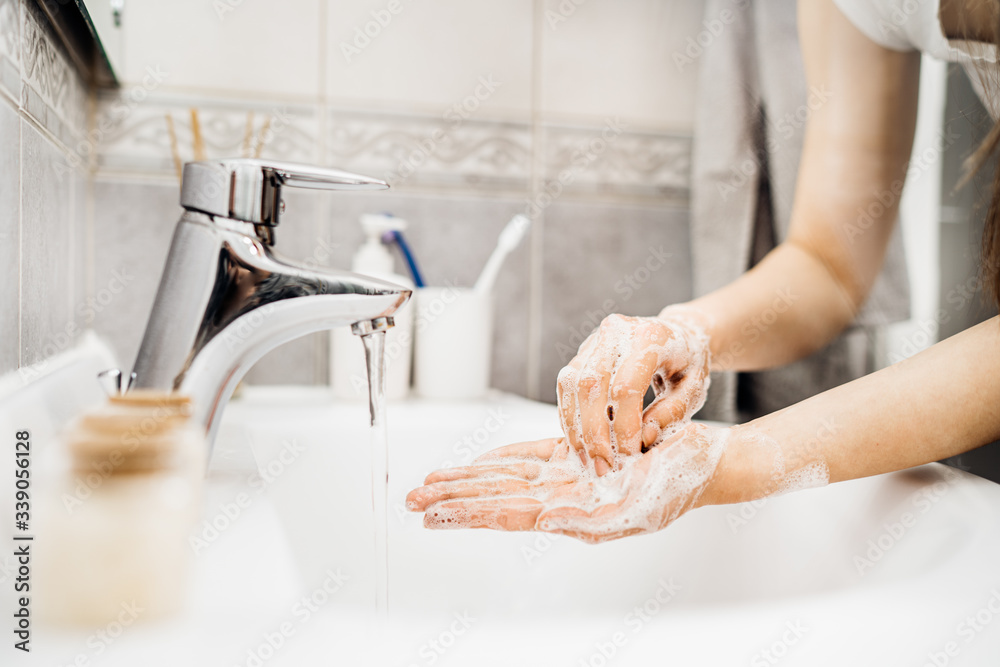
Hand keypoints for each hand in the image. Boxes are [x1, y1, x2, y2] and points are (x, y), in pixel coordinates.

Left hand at [405, 422, 728, 543]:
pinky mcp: (576, 460)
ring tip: (431, 486)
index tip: (434, 514)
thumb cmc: (682, 482)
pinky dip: (500, 461)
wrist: (708, 463)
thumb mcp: (640, 502)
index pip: (508, 513)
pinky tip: (479, 465)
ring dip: (468, 481)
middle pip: (496, 496)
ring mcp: (569, 480)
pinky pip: (529, 460)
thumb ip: (591, 516)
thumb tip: (544, 521)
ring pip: (505, 479)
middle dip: (454, 498)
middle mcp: (565, 498)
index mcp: (576, 513)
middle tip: (413, 501)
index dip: (470, 511)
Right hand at [557, 311, 710, 474]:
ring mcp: (595, 338)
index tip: (629, 457)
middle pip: (591, 385)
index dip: (623, 427)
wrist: (679, 332)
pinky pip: (566, 384)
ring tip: (588, 458)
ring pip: (570, 383)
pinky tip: (581, 440)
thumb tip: (643, 440)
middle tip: (603, 466)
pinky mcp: (583, 350)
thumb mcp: (694, 389)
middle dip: (594, 433)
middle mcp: (616, 331)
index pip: (626, 387)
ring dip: (575, 426)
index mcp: (650, 337)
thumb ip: (672, 413)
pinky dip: (570, 415)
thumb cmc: (689, 362)